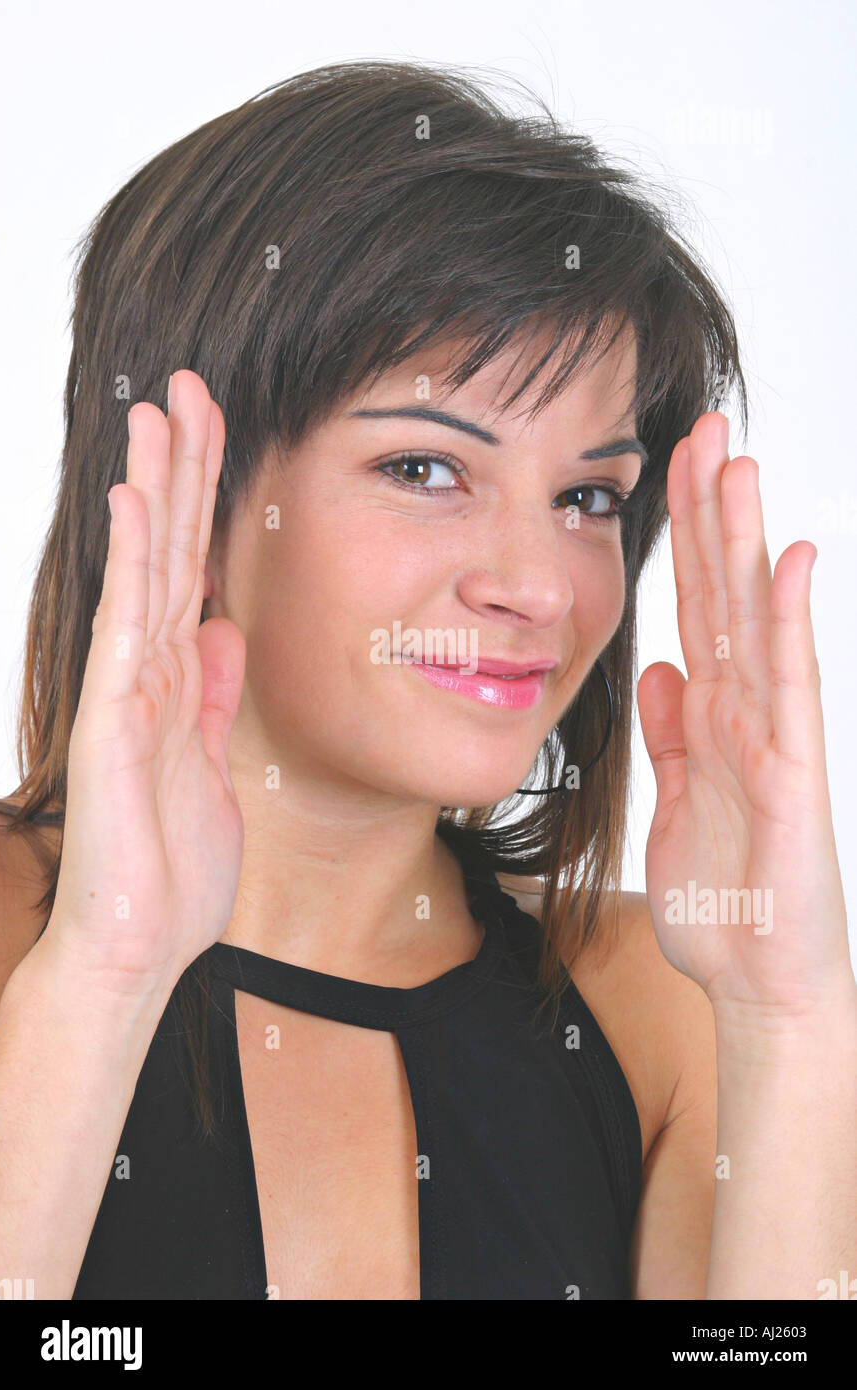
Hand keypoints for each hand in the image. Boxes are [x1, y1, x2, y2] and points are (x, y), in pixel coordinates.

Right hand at [46, 370, 246, 995]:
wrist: (136, 945)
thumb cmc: (167, 864)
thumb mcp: (210, 759)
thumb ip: (213, 693)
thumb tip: (223, 629)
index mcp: (176, 678)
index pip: (194, 569)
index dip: (205, 499)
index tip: (215, 430)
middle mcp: (147, 672)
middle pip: (170, 552)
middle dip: (180, 468)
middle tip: (187, 386)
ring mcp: (126, 692)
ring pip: (144, 573)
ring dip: (153, 491)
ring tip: (155, 414)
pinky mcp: (114, 723)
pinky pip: (128, 631)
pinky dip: (135, 566)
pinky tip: (137, 506)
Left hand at [636, 411, 851, 1019]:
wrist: (759, 981)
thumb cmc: (727, 896)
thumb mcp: (677, 798)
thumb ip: (673, 732)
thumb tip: (662, 667)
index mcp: (712, 715)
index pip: (694, 606)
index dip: (683, 537)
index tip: (672, 467)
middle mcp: (746, 710)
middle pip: (725, 592)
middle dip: (711, 510)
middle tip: (703, 426)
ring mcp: (773, 734)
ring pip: (757, 618)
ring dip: (746, 540)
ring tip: (738, 462)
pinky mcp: (793, 772)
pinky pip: (790, 684)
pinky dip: (791, 620)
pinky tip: (793, 559)